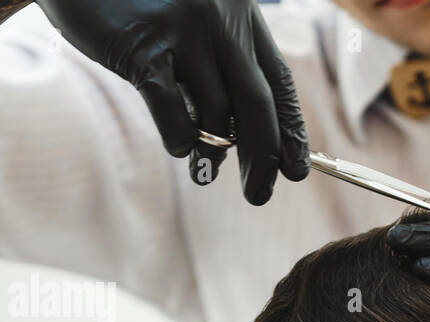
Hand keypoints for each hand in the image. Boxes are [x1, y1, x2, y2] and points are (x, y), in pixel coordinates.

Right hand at [36, 0, 309, 203]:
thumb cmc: (134, 4)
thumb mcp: (192, 26)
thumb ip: (218, 70)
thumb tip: (241, 141)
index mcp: (240, 13)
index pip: (279, 81)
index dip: (291, 130)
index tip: (295, 169)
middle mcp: (220, 20)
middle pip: (258, 106)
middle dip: (263, 159)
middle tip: (259, 195)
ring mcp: (185, 31)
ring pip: (218, 116)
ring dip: (214, 156)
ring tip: (206, 175)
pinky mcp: (145, 48)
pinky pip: (174, 115)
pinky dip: (180, 141)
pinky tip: (181, 150)